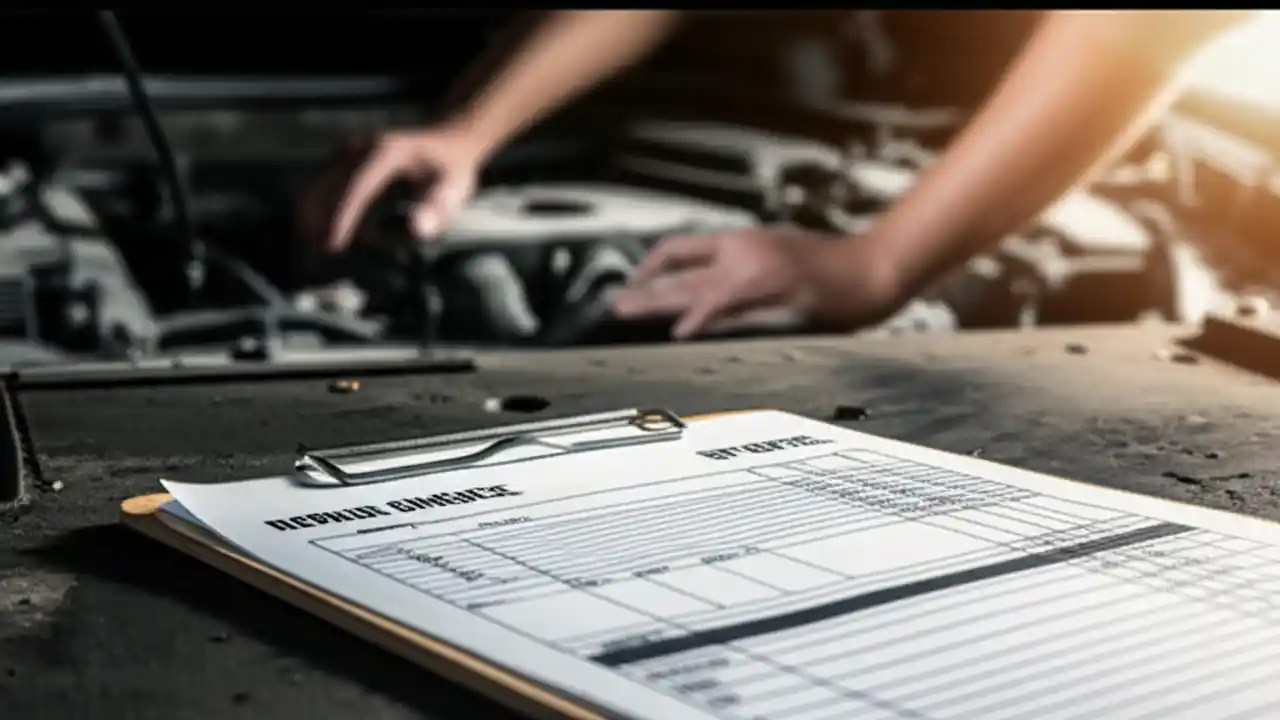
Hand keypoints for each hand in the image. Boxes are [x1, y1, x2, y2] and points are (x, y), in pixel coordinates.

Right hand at [297, 123, 485, 254]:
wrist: (446, 143)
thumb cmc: (450, 169)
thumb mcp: (454, 189)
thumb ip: (437, 209)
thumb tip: (417, 230)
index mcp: (386, 152)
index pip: (357, 187)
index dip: (342, 217)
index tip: (332, 246)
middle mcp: (362, 149)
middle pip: (327, 187)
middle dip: (318, 224)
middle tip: (316, 260)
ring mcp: (350, 155)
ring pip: (317, 189)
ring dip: (312, 221)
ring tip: (313, 254)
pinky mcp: (344, 164)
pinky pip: (321, 190)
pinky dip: (317, 214)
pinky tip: (319, 237)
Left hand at [609, 226, 902, 339]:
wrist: (872, 270)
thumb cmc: (834, 271)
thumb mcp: (781, 259)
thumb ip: (747, 272)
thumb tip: (717, 294)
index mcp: (742, 243)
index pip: (683, 250)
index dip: (653, 267)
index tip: (636, 284)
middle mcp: (742, 252)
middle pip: (679, 270)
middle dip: (644, 288)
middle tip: (615, 303)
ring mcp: (756, 271)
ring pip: (693, 287)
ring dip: (656, 301)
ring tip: (626, 311)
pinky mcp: (772, 291)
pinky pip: (726, 306)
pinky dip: (700, 318)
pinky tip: (680, 332)